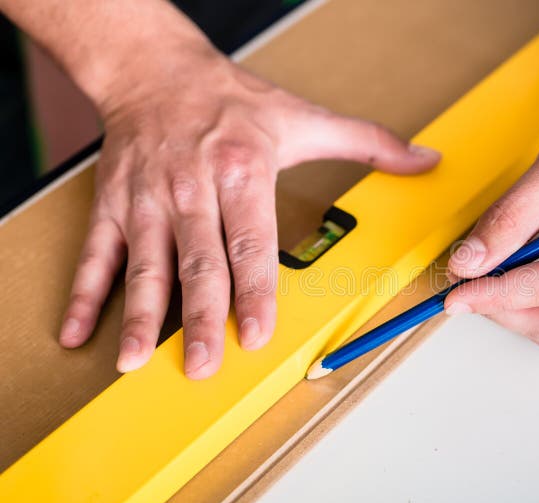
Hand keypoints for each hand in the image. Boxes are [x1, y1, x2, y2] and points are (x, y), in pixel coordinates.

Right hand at [59, 50, 439, 378]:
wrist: (156, 70)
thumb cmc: (234, 101)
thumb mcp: (305, 117)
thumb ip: (369, 143)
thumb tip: (426, 160)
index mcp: (243, 170)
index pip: (251, 243)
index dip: (254, 291)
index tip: (257, 334)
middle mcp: (192, 187)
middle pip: (198, 262)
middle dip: (199, 318)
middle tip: (202, 365)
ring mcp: (147, 198)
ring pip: (144, 265)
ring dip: (139, 316)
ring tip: (135, 361)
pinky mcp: (113, 202)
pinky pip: (97, 253)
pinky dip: (86, 295)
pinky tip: (81, 332)